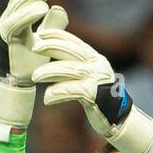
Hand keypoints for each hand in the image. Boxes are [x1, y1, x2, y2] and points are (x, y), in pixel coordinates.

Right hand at [0, 0, 67, 132]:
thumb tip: (60, 7)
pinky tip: (42, 7)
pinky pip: (15, 22)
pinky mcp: (5, 38)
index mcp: (19, 15)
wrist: (22, 81)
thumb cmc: (34, 60)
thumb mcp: (48, 38)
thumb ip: (54, 24)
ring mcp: (5, 26)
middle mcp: (10, 17)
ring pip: (18, 4)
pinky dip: (28, 14)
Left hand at [30, 28, 152, 152]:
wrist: (118, 118)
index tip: (42, 33)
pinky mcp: (95, 95)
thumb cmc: (98, 97)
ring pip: (68, 70)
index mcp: (94, 58)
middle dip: (51, 47)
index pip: (74, 41)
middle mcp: (97, 65)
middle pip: (71, 51)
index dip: (58, 35)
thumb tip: (52, 54)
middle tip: (34, 48)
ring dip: (48, 71)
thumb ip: (75, 65)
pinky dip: (57, 93)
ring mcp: (97, 79)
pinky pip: (71, 90)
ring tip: (34, 76)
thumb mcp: (89, 76)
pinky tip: (47, 99)